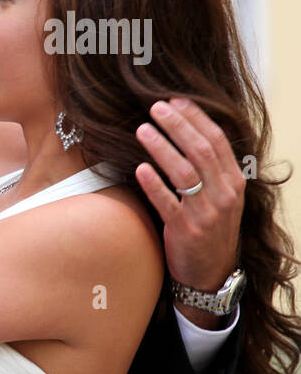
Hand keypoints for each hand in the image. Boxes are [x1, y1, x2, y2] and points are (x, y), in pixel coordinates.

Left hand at [134, 97, 244, 327]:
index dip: (196, 118)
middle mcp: (224, 194)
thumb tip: (185, 130)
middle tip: (155, 107)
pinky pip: (168, 203)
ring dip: (162, 148)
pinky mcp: (185, 231)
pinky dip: (154, 184)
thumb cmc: (208, 228)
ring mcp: (206, 213)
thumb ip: (209, 168)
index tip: (175, 100)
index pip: (217, 141)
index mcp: (233, 181)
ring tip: (142, 129)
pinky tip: (140, 167)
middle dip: (178, 125)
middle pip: (201, 151)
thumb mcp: (219, 196)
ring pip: (185, 173)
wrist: (210, 273)